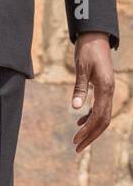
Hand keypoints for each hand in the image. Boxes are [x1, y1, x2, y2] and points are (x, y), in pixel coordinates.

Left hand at [72, 32, 114, 153]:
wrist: (94, 38)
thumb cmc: (87, 51)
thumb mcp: (81, 69)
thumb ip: (80, 88)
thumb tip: (75, 108)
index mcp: (106, 89)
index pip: (98, 116)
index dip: (88, 131)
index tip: (76, 141)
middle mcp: (110, 92)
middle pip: (103, 121)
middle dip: (91, 136)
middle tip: (77, 148)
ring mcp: (108, 91)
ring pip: (103, 116)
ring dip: (91, 129)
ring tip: (77, 140)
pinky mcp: (103, 88)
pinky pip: (100, 108)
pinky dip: (90, 117)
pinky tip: (79, 122)